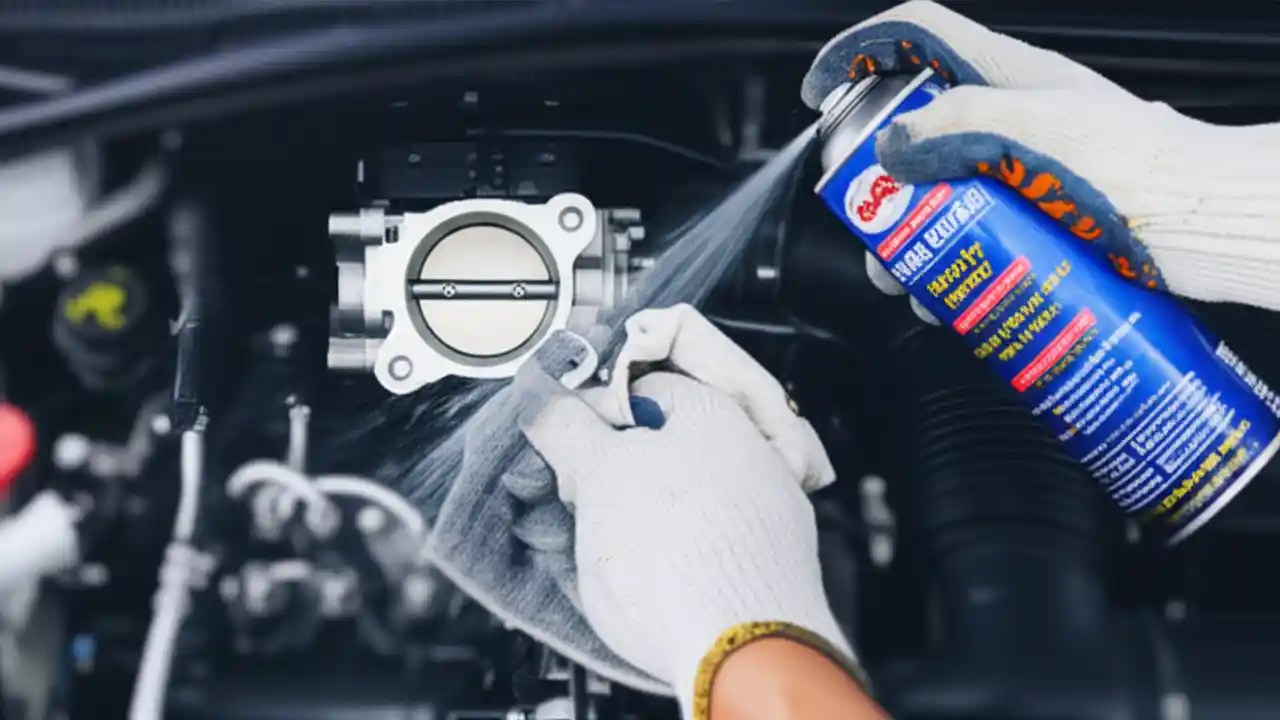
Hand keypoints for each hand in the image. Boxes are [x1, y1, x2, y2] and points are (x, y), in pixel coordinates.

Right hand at [522, 370, 856, 716]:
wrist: (738, 650)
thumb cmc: (676, 549)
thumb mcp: (598, 472)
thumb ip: (566, 426)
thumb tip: (546, 399)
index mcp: (715, 414)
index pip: (641, 388)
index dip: (591, 412)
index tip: (560, 439)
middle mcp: (748, 458)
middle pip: (654, 452)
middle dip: (599, 478)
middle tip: (564, 500)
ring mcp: (757, 519)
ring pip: (668, 507)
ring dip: (614, 524)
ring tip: (573, 548)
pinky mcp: (754, 572)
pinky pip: (690, 552)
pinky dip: (652, 562)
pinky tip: (618, 584)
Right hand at [803, 0, 1279, 310]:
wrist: (1204, 223)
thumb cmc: (1138, 166)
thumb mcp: (1038, 129)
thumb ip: (959, 122)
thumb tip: (892, 144)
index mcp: (1005, 74)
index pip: (914, 34)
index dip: (856, 54)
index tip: (818, 95)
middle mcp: (1006, 115)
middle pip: (912, 125)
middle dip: (874, 176)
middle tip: (864, 215)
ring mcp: (1018, 166)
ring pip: (934, 190)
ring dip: (904, 235)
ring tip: (901, 277)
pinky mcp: (1031, 214)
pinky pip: (968, 232)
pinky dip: (945, 263)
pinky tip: (943, 296)